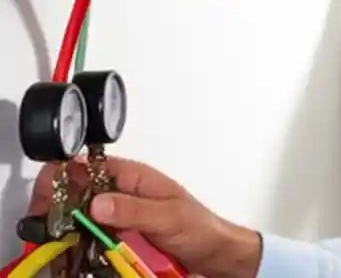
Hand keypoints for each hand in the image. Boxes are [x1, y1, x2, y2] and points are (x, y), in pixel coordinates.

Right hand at [26, 157, 261, 277]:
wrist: (214, 256)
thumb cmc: (200, 228)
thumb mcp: (168, 216)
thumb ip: (134, 209)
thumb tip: (98, 202)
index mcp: (134, 178)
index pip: (88, 166)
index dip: (62, 176)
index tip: (46, 196)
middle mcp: (121, 195)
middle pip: (77, 192)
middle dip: (57, 205)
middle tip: (43, 224)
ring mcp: (117, 218)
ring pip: (79, 217)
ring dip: (63, 227)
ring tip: (51, 241)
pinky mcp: (116, 239)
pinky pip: (89, 239)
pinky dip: (76, 244)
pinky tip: (68, 253)